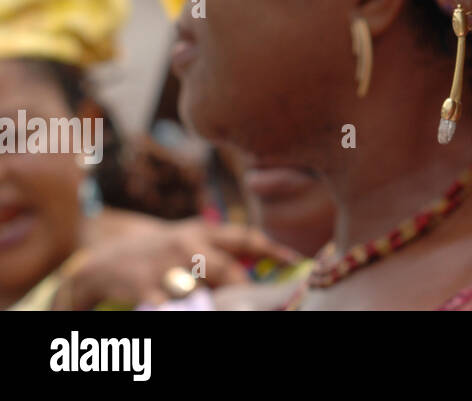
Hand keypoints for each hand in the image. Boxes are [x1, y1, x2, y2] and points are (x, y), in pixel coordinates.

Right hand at [52, 219, 301, 309]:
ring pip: (197, 290)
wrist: (106, 259)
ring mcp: (164, 266)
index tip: (293, 261)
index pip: (244, 237)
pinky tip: (177, 313)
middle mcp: (187, 244)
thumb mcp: (190, 239)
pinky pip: (166, 308)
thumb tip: (262, 265)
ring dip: (209, 304)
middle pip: (226, 268)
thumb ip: (221, 248)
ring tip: (222, 309)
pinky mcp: (143, 287)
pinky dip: (175, 313)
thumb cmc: (162, 252)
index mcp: (203, 231)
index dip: (272, 248)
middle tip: (255, 304)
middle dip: (242, 287)